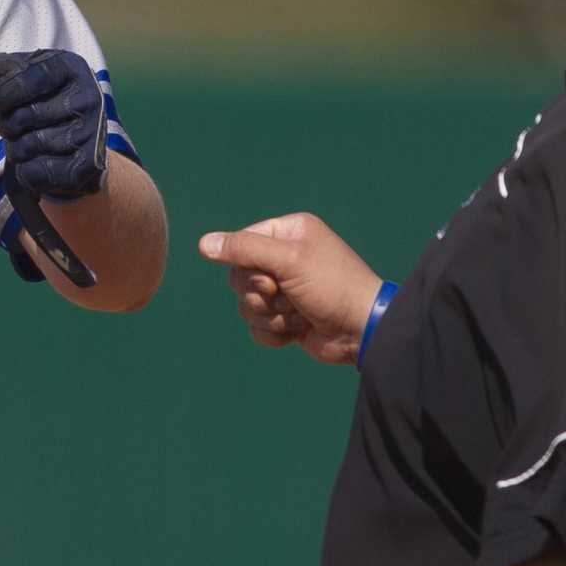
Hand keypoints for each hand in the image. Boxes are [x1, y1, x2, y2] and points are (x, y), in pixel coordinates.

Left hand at [0, 49, 107, 200]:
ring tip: (27, 142)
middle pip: (21, 117)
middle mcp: (87, 97)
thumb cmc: (43, 102)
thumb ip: (4, 69)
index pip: (26, 79)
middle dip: (3, 124)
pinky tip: (37, 163)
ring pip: (24, 148)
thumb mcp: (27, 74)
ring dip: (14, 149)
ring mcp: (92, 132)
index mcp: (70, 67)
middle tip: (9, 124)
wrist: (80, 142)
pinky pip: (34, 173)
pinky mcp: (88, 164)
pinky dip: (25, 172)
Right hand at [197, 214, 381, 365]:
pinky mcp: (286, 318)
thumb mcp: (289, 260)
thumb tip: (203, 244)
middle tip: (285, 296)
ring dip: (271, 315)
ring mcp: (286, 289)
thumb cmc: (332, 287)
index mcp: (289, 232)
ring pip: (246, 304)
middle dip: (260, 294)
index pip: (242, 243)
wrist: (361, 330)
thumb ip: (244, 249)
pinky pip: (257, 326)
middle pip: (239, 276)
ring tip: (299, 314)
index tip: (269, 277)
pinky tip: (299, 329)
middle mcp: (286, 257)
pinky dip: (274, 332)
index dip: (247, 265)